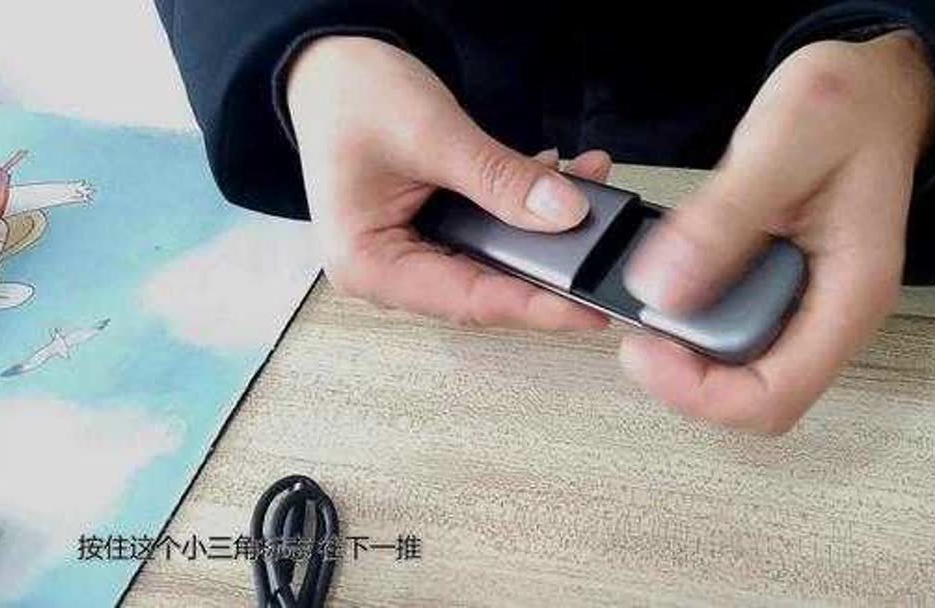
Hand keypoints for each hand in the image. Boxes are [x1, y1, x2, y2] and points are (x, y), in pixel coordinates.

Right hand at [287, 37, 609, 329]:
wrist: (329, 67)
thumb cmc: (350, 99)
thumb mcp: (431, 135)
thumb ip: (498, 179)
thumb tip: (564, 215)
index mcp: (369, 266)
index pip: (467, 301)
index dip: (533, 307)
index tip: (587, 309)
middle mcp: (390, 273)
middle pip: (486, 290)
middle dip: (551, 265)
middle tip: (605, 253)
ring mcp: (413, 254)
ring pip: (496, 262)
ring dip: (545, 232)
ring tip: (588, 188)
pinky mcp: (436, 234)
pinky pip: (493, 236)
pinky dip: (527, 210)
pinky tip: (561, 177)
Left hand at [621, 31, 934, 433]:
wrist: (880, 89)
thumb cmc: (849, 107)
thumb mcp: (779, 147)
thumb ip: (720, 221)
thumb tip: (660, 290)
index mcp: (850, 295)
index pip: (775, 397)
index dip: (699, 393)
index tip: (644, 349)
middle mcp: (834, 316)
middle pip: (755, 396)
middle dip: (687, 374)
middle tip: (639, 322)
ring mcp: (811, 307)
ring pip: (743, 372)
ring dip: (689, 351)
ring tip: (651, 296)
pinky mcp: (786, 291)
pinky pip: (736, 332)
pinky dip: (696, 320)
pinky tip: (675, 279)